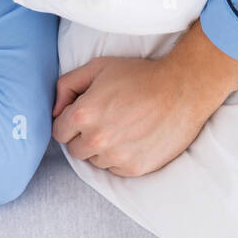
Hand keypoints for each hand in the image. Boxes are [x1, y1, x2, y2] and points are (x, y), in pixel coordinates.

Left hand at [51, 22, 237, 176]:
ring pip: (95, 161)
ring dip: (102, 148)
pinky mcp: (135, 168)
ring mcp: (116, 157)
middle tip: (104, 120)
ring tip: (122, 127)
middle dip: (83, 136)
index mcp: (83, 114)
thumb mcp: (98, 68)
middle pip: (75, 149)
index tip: (84, 115)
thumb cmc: (140, 75)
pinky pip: (115, 168)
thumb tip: (55, 110)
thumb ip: (67, 86)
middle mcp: (96, 139)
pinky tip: (134, 138)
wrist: (182, 90)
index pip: (59, 132)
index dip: (69, 122)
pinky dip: (120, 157)